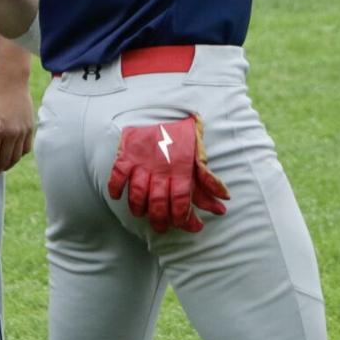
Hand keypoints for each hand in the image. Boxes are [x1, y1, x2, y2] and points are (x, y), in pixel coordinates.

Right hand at [108, 114, 230, 232]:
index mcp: (181, 168)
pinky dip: (115, 187)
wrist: (165, 111)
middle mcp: (162, 167)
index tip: (183, 224)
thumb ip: (208, 180)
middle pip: (158, 201)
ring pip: (138, 192)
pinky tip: (117, 196)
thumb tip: (224, 200)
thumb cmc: (182, 138)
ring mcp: (143, 162)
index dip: (182, 217)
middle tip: (162, 228)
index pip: (180, 199)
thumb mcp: (199, 156)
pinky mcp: (127, 155)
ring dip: (139, 208)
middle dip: (160, 220)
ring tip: (142, 214)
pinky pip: (118, 174)